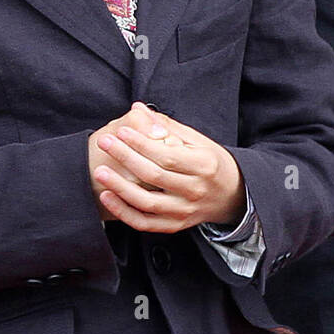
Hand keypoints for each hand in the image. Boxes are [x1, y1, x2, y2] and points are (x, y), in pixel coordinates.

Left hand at [91, 101, 245, 232]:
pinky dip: (124, 212)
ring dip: (120, 188)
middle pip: (154, 176)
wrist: (232, 195)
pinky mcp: (175, 225)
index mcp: (204, 165)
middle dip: (125, 158)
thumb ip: (167, 126)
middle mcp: (196, 190)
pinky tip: (108, 196)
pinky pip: (145, 223)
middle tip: (105, 143)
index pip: (167, 155)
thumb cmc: (211, 162)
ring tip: (101, 172)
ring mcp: (185, 211)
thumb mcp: (198, 140)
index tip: (121, 132)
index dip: (141, 143)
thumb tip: (138, 108)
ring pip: (147, 203)